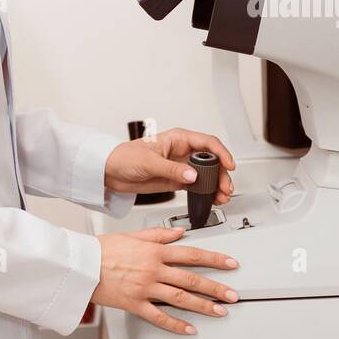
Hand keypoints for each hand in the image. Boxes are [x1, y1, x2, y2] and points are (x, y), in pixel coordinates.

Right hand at [93, 226, 239, 333]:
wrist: (80, 265)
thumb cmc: (103, 249)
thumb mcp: (134, 235)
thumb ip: (159, 234)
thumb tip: (180, 233)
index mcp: (155, 251)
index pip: (192, 255)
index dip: (215, 260)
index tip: (231, 264)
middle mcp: (153, 270)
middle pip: (191, 279)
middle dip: (216, 288)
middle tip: (233, 295)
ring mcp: (145, 288)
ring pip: (180, 298)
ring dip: (203, 306)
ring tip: (220, 311)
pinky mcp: (134, 304)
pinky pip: (159, 317)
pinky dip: (176, 325)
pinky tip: (189, 329)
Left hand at [104, 127, 235, 204]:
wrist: (109, 172)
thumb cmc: (123, 157)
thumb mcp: (149, 162)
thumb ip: (172, 169)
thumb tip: (192, 174)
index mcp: (178, 139)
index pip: (208, 143)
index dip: (222, 153)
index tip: (229, 165)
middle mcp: (182, 152)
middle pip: (211, 160)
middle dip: (222, 174)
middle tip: (225, 187)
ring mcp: (180, 166)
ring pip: (206, 174)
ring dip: (216, 185)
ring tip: (222, 196)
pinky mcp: (176, 180)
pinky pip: (197, 185)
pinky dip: (206, 192)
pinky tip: (211, 198)